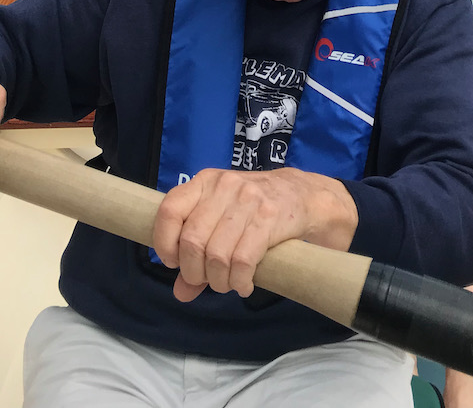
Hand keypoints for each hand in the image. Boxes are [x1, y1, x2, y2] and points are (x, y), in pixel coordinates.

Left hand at [153, 166, 356, 300]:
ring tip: (229, 283)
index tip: (176, 264)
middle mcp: (224, 186)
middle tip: (210, 280)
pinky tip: (245, 284)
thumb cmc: (257, 209)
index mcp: (205, 181)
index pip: (169, 210)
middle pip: (192, 241)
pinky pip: (243, 260)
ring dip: (220, 281)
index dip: (165, 244)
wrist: (307, 196)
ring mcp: (248, 199)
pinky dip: (240, 281)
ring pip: (217, 255)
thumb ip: (198, 254)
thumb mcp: (223, 220)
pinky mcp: (270, 217)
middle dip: (196, 272)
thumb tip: (180, 292)